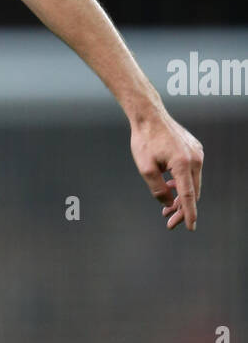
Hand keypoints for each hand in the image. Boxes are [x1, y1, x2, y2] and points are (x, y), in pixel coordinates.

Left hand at [130, 109, 203, 231]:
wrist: (149, 116)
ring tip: (166, 208)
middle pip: (192, 192)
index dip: (188, 214)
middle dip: (181, 209)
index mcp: (183, 164)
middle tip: (169, 221)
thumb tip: (167, 203)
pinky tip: (170, 188)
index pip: (188, 196)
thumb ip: (157, 189)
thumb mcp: (146, 169)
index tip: (190, 227)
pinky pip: (191, 172)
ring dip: (180, 196)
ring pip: (192, 183)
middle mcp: (195, 159)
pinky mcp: (195, 150)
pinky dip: (182, 183)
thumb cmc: (145, 140)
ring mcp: (197, 153)